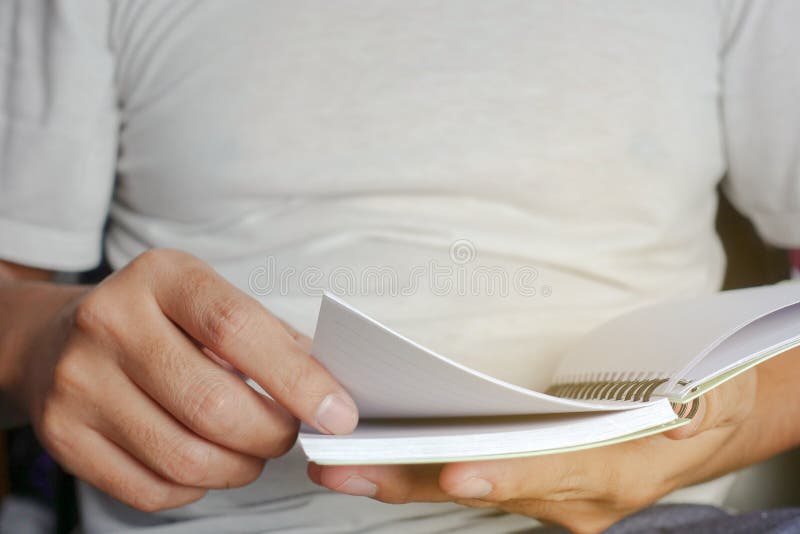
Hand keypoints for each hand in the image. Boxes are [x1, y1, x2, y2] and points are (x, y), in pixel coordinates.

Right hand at [16, 249, 357, 510]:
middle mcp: (110, 322)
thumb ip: (270, 339)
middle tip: (288, 433)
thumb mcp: (210, 301)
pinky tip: (206, 463)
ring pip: (185, 458)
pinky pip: (151, 489)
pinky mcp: (63, 436)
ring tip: (251, 452)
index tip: (338, 414)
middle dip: (272, 433)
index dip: (297, 378)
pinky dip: (197, 487)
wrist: (58, 339)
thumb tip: (330, 393)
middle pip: (213, 404)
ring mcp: (79, 382)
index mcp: (161, 276)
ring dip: (240, 467)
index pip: (237, 329)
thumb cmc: (159, 321)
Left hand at [310, 370, 757, 533]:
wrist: (705, 432)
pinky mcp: (539, 495)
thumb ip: (675, 410)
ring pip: (469, 493)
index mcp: (620, 470)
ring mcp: (555, 504)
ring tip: (342, 466)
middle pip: (486, 490)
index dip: (507, 476)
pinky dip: (426, 475)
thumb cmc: (698, 404)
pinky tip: (384, 459)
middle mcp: (578, 499)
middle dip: (412, 482)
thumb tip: (645, 412)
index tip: (454, 473)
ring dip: (404, 480)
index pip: (556, 473)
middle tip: (343, 470)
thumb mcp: (702, 399)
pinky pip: (473, 486)